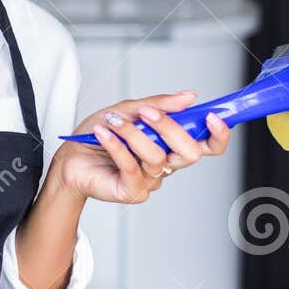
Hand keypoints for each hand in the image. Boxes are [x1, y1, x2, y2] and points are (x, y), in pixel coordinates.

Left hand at [52, 90, 231, 204]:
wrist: (69, 158)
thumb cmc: (99, 135)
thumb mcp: (128, 110)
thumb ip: (159, 104)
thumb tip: (189, 97)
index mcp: (170, 144)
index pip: (207, 145)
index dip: (218, 134)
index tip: (214, 116)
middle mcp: (165, 164)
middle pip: (189, 153)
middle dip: (170, 128)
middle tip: (148, 113)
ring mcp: (150, 180)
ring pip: (157, 157)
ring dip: (133, 134)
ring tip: (113, 121)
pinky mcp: (132, 191)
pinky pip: (132, 167)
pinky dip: (117, 146)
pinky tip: (104, 133)